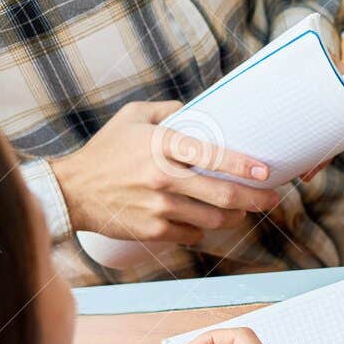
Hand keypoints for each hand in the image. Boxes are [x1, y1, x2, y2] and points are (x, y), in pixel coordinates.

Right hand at [51, 102, 281, 243]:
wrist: (72, 191)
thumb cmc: (106, 151)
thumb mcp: (132, 118)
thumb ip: (167, 110)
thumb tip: (197, 108)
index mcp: (162, 146)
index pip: (214, 156)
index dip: (245, 166)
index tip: (266, 171)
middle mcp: (164, 178)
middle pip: (224, 195)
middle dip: (255, 199)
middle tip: (271, 198)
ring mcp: (159, 207)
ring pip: (214, 219)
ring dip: (234, 217)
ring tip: (240, 210)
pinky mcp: (153, 231)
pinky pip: (193, 234)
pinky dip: (202, 228)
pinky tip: (201, 220)